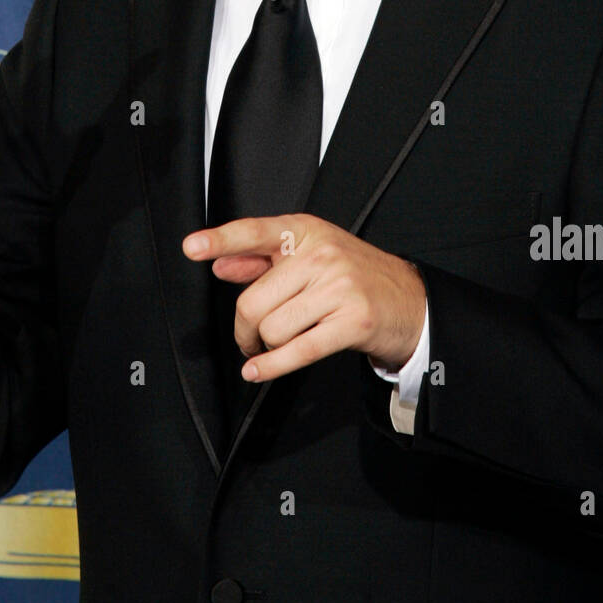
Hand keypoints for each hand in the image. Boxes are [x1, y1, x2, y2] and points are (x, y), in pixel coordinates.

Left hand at [182, 214, 425, 380]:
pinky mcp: (352, 322)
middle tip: (251, 336)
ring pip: (272, 329)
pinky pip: (297, 350)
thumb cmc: (353, 276)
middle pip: (254, 301)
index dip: (220, 240)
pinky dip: (272, 366)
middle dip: (245, 329)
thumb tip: (222, 264)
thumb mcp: (309, 255)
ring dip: (267, 346)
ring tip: (281, 342)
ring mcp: (339, 288)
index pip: (255, 232)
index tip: (192, 247)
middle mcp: (322, 255)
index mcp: (307, 232)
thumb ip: (261, 259)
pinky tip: (258, 370)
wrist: (410, 300)